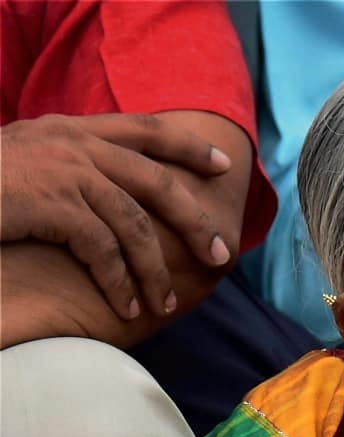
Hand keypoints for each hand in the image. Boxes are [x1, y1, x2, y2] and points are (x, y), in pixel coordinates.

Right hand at [0, 113, 234, 319]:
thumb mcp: (27, 165)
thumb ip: (67, 172)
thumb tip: (108, 200)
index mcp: (69, 129)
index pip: (143, 130)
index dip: (187, 147)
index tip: (222, 165)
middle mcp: (72, 143)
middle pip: (156, 180)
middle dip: (194, 219)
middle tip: (220, 254)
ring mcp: (63, 170)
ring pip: (134, 224)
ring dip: (154, 270)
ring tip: (164, 303)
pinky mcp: (50, 203)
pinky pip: (104, 249)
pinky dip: (120, 282)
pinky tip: (126, 306)